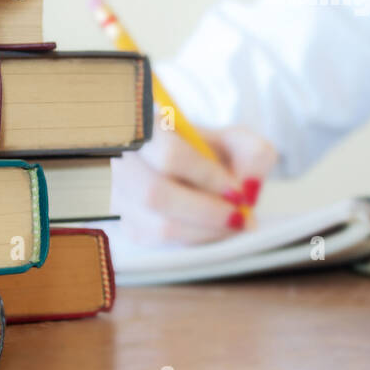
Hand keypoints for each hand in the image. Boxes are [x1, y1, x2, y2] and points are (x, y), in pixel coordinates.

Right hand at [112, 124, 277, 244]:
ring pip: (156, 225)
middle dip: (208, 211)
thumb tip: (249, 186)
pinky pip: (158, 242)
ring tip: (231, 224)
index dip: (208, 178)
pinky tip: (212, 230)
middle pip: (156, 194)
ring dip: (204, 231)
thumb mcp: (235, 140)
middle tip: (240, 216)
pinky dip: (192, 240)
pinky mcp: (125, 223)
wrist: (188, 165)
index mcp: (147, 127)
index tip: (238, 192)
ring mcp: (118, 194)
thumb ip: (252, 153)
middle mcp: (122, 161)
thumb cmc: (209, 151)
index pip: (170, 156)